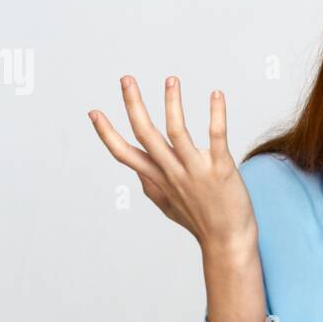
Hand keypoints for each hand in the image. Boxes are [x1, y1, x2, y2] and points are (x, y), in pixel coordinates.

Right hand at [89, 76, 257, 253]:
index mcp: (159, 179)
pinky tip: (216, 94)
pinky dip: (216, 115)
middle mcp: (173, 172)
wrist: (228, 243)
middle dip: (133, 105)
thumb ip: (151, 188)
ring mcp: (195, 171)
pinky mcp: (221, 170)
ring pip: (176, 132)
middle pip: (145, 135)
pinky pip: (216, 137)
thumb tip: (138, 174)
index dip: (107, 134)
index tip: (94, 112)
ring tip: (171, 80)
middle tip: (126, 79)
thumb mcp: (169, 207)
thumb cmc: (201, 222)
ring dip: (172, 103)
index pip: (125, 154)